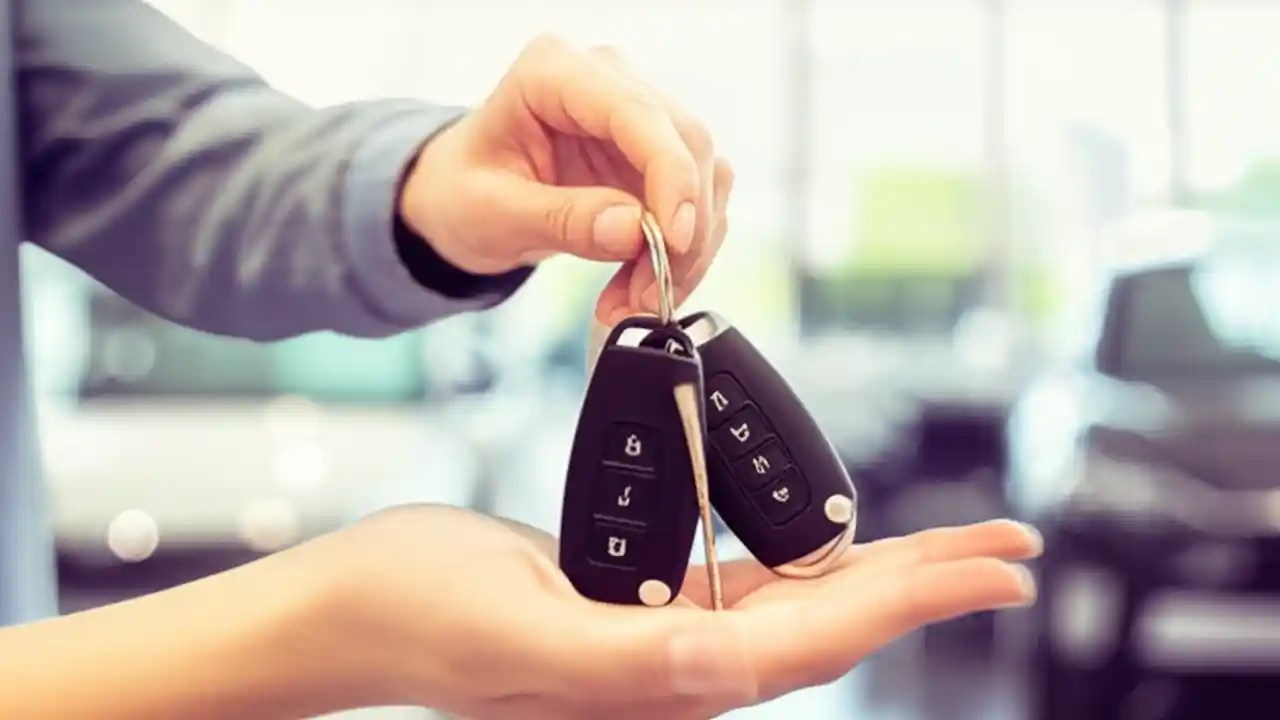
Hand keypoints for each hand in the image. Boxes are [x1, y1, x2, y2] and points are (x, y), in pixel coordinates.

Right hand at [309, 505, 1040, 718]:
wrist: (354, 605)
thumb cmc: (413, 614)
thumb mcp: (515, 633)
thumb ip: (625, 663)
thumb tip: (725, 669)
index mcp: (662, 679)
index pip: (818, 642)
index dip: (915, 604)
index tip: (995, 569)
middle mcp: (675, 667)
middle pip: (832, 624)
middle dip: (926, 586)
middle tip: (1011, 546)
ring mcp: (659, 635)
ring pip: (802, 603)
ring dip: (881, 572)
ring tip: (954, 546)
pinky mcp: (638, 599)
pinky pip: (748, 579)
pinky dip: (809, 556)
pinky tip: (841, 543)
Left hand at [398, 36, 731, 325]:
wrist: (460, 201)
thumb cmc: (462, 194)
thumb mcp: (493, 214)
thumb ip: (562, 220)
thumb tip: (635, 231)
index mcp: (555, 72)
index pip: (639, 113)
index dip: (671, 177)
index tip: (672, 241)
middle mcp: (608, 81)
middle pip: (687, 144)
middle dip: (681, 231)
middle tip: (645, 298)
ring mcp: (639, 118)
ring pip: (704, 177)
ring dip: (686, 251)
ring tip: (634, 301)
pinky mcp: (655, 158)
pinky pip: (697, 203)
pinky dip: (681, 254)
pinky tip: (638, 286)